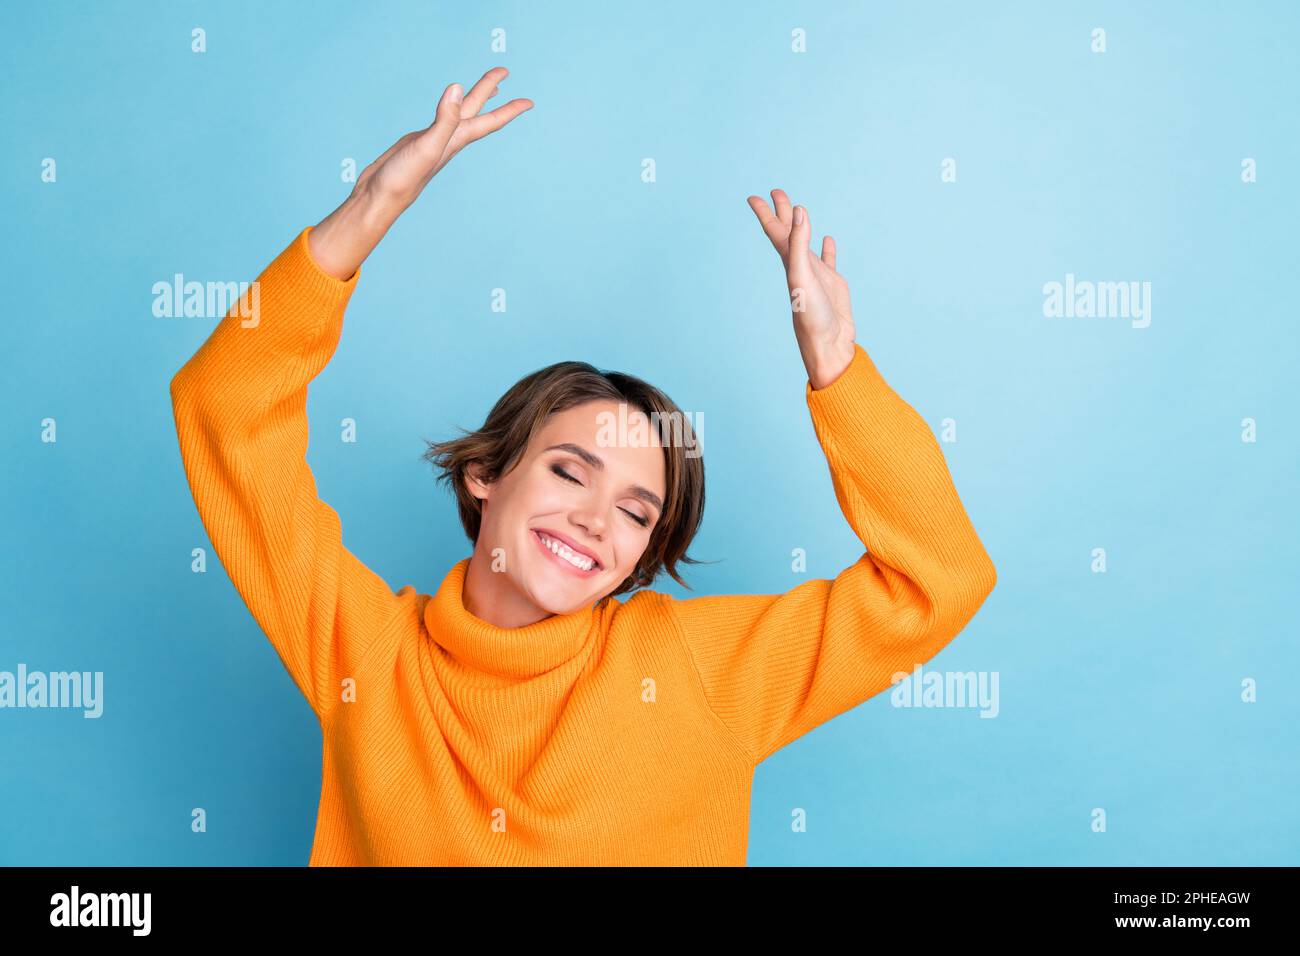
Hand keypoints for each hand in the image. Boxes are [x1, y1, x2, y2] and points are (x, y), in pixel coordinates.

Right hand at [308, 67, 531, 279]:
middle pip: (475, 110)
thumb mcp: (427, 146)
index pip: (488, 121)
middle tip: (504, 71)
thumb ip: (444, 119)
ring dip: (473, 100)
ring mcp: (433, 141)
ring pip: (459, 114)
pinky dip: (448, 109)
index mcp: (455, 141)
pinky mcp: (417, 143)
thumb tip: (457, 88)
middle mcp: (448, 140)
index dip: (509, 110)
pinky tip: (447, 108)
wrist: (378, 198)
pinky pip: (440, 120)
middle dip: (490, 90)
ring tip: (487, 88)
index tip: (529, 102)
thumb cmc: (402, 179)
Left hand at [746, 189, 856, 387]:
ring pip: (806, 245)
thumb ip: (799, 243)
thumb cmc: (812, 316)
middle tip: (776, 191)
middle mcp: (800, 267)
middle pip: (788, 233)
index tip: (752, 197)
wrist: (829, 345)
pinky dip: (828, 249)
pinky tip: (828, 240)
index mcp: (790, 263)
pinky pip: (828, 261)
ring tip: (800, 212)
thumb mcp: (802, 275)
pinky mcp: (833, 284)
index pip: (774, 232)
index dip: (764, 213)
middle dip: (781, 212)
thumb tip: (798, 210)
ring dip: (802, 228)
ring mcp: (816, 275)